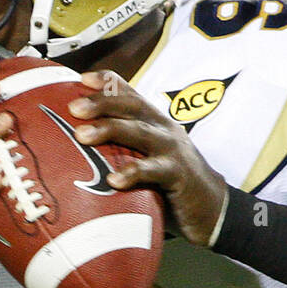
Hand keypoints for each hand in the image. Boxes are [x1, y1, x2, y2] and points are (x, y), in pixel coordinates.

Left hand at [68, 71, 226, 246]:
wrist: (213, 209)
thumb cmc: (171, 186)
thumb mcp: (147, 161)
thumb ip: (122, 152)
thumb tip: (78, 154)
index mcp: (155, 123)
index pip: (131, 95)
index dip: (109, 83)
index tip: (82, 78)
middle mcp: (164, 129)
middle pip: (132, 107)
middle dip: (102, 103)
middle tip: (73, 108)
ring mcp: (173, 150)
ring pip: (140, 132)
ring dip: (109, 130)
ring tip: (81, 135)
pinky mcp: (180, 175)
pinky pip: (154, 171)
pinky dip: (133, 172)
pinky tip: (114, 180)